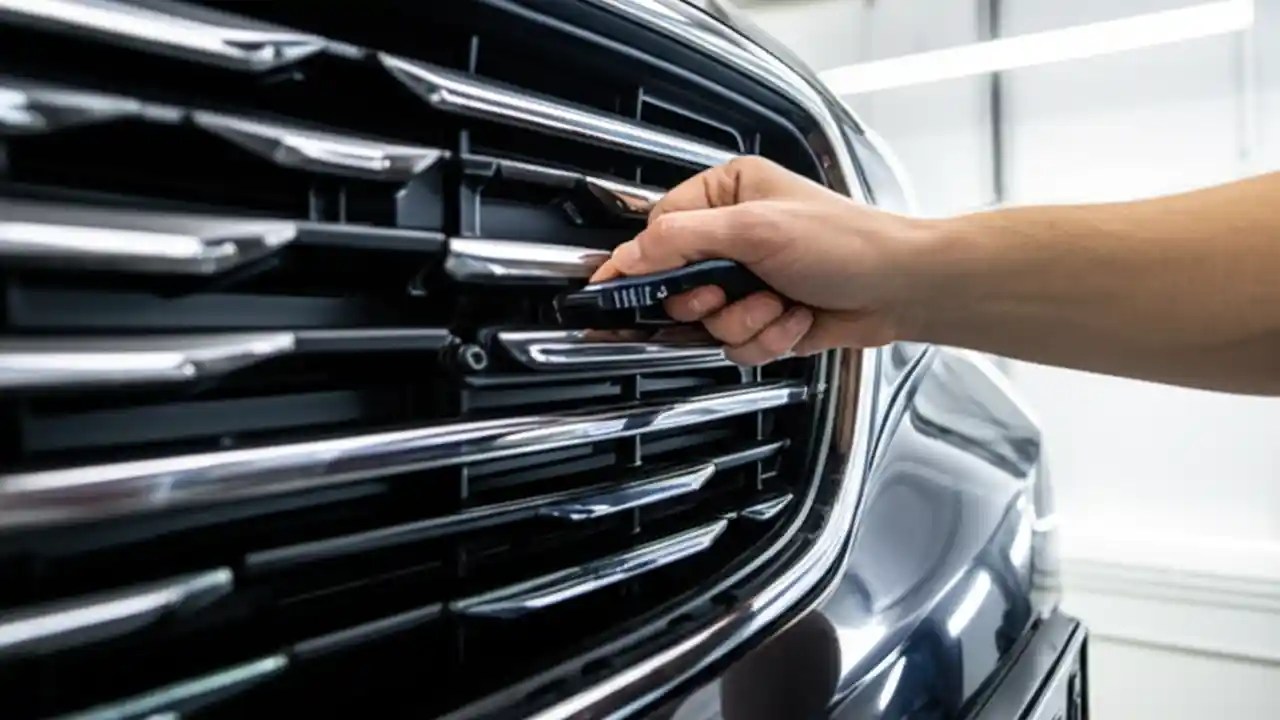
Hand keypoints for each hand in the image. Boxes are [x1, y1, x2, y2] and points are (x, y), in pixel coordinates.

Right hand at [590, 156, 933, 364]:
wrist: (902, 288)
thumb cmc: (847, 243)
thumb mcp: (756, 230)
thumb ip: (684, 239)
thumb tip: (632, 252)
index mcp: (728, 194)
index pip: (660, 229)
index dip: (646, 262)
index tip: (618, 287)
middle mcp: (735, 235)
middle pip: (678, 284)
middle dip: (709, 300)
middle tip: (727, 293)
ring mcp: (750, 279)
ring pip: (708, 322)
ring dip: (746, 322)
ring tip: (780, 304)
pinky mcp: (765, 316)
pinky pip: (737, 343)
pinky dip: (767, 339)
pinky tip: (796, 320)